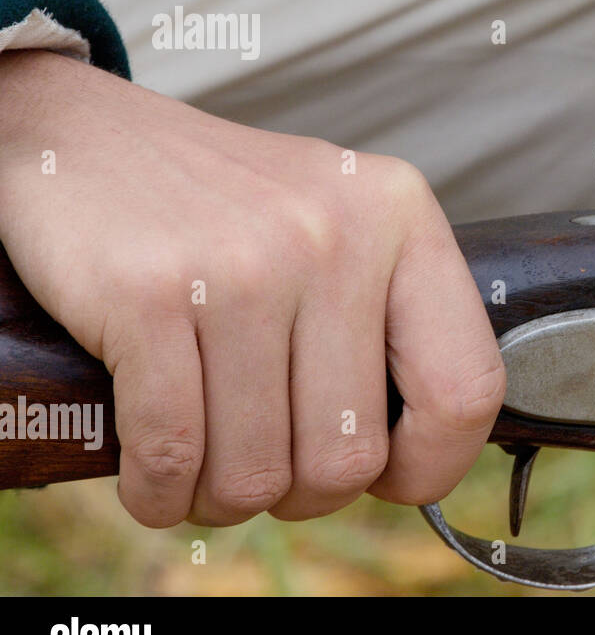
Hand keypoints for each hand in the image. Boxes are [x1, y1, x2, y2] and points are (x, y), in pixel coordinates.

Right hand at [0, 50, 504, 526]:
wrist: (86, 135)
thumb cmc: (225, 207)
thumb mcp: (338, 225)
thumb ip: (387, 320)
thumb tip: (418, 459)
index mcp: (401, 219)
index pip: (468, 387)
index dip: (432, 464)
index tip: (389, 476)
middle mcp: (335, 235)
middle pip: (349, 454)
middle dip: (302, 494)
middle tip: (265, 469)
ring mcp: (245, 263)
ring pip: (258, 470)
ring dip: (222, 498)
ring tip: (203, 470)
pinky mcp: (149, 292)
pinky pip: (173, 453)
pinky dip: (158, 491)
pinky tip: (152, 476)